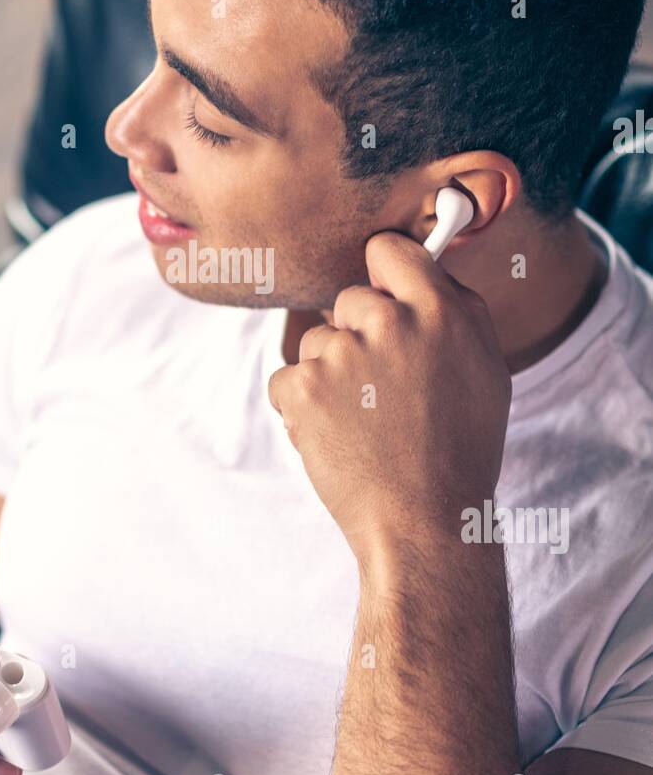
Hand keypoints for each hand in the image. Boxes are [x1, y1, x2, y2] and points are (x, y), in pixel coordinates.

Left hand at [267, 232, 511, 555]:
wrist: (425, 524)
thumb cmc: (460, 452)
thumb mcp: (485, 370)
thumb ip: (455, 310)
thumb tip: (427, 265)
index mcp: (444, 311)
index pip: (389, 250)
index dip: (382, 273)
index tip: (382, 293)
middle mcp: (393, 322)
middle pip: (348, 299)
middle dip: (356, 336)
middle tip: (385, 392)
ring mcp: (344, 354)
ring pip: (316, 342)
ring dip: (330, 376)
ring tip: (366, 424)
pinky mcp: (305, 387)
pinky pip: (288, 380)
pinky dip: (302, 408)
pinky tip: (338, 437)